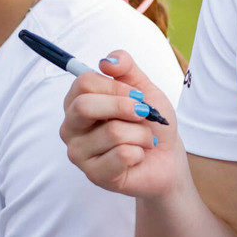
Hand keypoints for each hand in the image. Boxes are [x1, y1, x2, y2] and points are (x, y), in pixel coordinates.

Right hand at [58, 50, 179, 198]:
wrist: (166, 158)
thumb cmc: (150, 123)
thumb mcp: (143, 88)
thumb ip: (126, 67)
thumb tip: (107, 61)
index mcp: (77, 102)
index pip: (83, 82)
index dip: (116, 87)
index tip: (137, 95)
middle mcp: (70, 126)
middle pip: (84, 106)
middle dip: (124, 108)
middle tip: (144, 114)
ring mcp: (78, 153)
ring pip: (112, 132)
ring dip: (141, 134)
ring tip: (145, 140)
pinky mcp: (94, 175)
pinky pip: (122, 155)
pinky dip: (140, 152)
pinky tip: (138, 156)